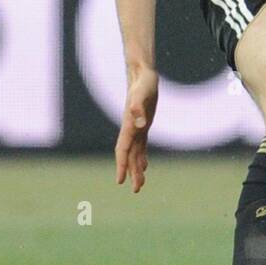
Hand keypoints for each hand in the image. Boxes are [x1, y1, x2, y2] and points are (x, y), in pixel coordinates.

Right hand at [115, 65, 158, 191]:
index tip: (120, 181)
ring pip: (135, 153)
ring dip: (137, 168)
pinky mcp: (143, 125)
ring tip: (140, 185)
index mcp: (128, 125)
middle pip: (129, 156)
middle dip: (131, 172)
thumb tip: (139, 124)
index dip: (121, 165)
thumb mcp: (143, 94)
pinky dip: (142, 157)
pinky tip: (145, 166)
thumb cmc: (143, 83)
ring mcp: (136, 128)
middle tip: (136, 190)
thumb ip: (139, 108)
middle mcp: (131, 129)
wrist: (142, 74)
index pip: (123, 150)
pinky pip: (141, 146)